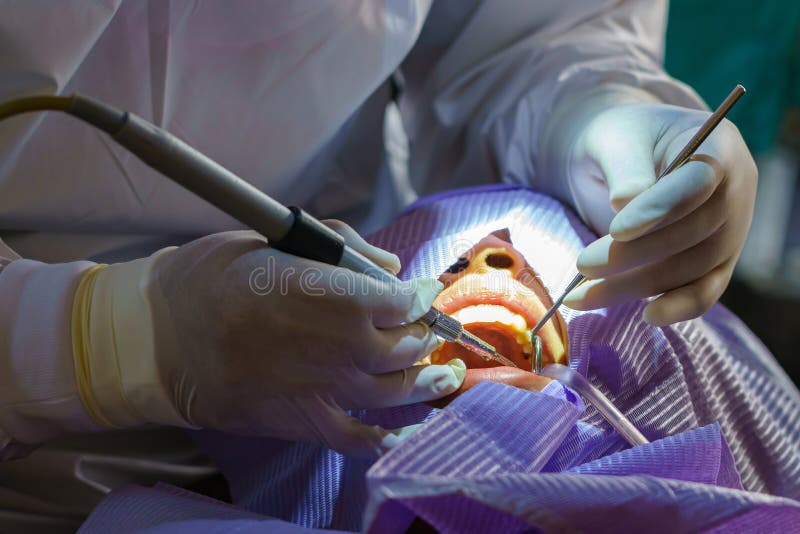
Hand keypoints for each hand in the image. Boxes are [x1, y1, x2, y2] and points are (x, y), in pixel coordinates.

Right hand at [81, 223, 464, 457]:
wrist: (154, 341)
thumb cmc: (208, 280)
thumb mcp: (270, 238)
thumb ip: (340, 245)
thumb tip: (393, 267)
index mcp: (314, 291)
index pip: (396, 299)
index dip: (419, 294)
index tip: (424, 288)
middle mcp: (324, 344)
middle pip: (402, 344)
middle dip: (425, 333)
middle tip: (430, 326)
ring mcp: (316, 389)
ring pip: (394, 390)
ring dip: (429, 381)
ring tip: (446, 373)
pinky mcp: (300, 422)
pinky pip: (359, 439)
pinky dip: (392, 438)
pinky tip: (414, 430)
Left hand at [560, 102, 756, 324]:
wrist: (626, 157)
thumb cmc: (622, 140)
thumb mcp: (615, 138)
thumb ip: (624, 168)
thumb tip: (626, 204)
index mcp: (718, 147)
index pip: (696, 183)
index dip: (659, 209)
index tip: (617, 229)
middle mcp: (735, 190)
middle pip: (691, 233)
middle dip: (632, 254)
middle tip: (582, 264)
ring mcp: (730, 229)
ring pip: (691, 268)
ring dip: (635, 286)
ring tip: (580, 296)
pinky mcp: (717, 262)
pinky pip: (706, 290)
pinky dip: (677, 307)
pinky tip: (645, 316)